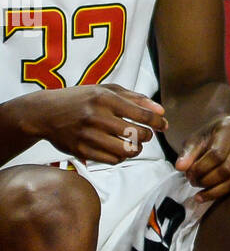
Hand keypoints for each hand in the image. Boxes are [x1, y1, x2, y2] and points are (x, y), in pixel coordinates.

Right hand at [25, 84, 165, 163]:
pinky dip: (121, 157)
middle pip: (137, 134)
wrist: (45, 112)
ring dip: (136, 149)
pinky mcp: (81, 150)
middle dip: (147, 136)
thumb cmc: (80, 99)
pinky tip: (120, 149)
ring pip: (127, 151)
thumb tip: (160, 111)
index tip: (163, 125)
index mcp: (105, 98)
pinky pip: (112, 160)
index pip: (142, 114)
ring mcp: (88, 135)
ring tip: (135, 144)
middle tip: (145, 134)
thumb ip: (134, 98)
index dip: (158, 122)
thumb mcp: (105, 90)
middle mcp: (97, 116)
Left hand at [175, 115, 229, 201]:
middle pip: (227, 169)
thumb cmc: (211, 136)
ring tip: (201, 193)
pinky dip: (226, 192)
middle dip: (207, 181)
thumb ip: (188, 153)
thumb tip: (181, 167)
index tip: (189, 176)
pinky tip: (212, 194)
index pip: (216, 154)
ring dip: (216, 191)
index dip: (201, 169)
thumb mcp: (196, 140)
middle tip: (195, 184)